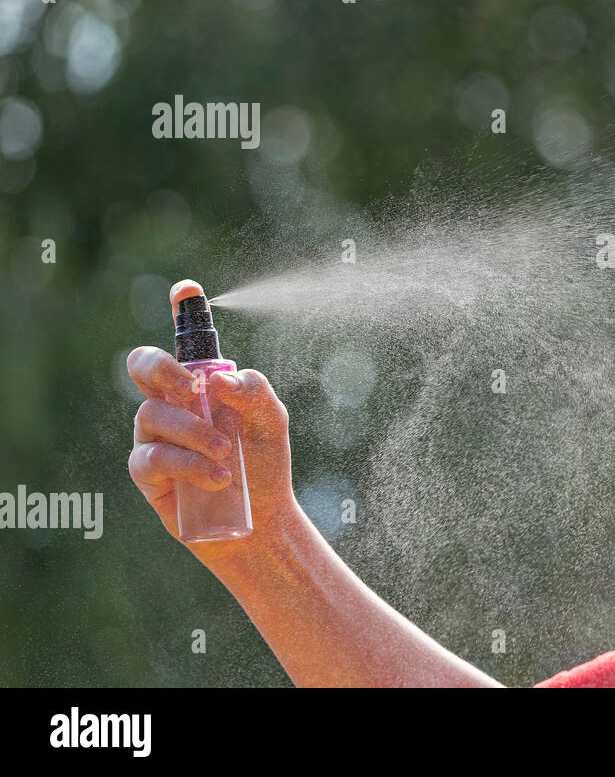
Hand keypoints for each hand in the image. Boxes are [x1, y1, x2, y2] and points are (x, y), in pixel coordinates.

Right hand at [126, 282, 296, 565]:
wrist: (260, 521)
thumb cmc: (264, 466)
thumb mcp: (271, 421)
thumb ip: (253, 391)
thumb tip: (219, 379)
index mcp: (202, 384)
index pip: (186, 341)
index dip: (183, 311)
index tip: (187, 289)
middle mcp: (172, 404)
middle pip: (144, 366)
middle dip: (161, 368)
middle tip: (190, 387)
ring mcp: (155, 437)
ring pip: (152, 415)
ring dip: (193, 432)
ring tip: (226, 455)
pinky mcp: (148, 474)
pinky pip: (152, 457)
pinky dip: (188, 465)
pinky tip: (218, 478)